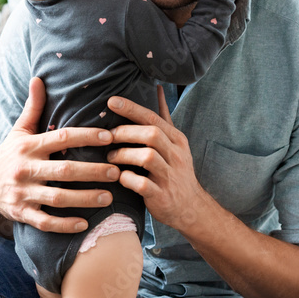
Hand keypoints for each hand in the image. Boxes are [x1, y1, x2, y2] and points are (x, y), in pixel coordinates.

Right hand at [0, 77, 117, 234]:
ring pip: (58, 198)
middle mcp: (25, 169)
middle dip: (93, 171)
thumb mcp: (19, 131)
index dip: (86, 136)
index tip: (109, 136)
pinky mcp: (21, 214)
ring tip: (109, 197)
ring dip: (85, 198)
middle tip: (118, 171)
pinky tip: (85, 223)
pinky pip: (45, 222)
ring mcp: (22, 194)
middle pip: (64, 171)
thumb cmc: (9, 155)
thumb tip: (39, 78)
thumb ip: (33, 107)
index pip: (61, 138)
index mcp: (28, 146)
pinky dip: (65, 224)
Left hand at [105, 86, 214, 232]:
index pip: (154, 118)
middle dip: (125, 132)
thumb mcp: (175, 143)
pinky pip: (142, 184)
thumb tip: (158, 89)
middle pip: (151, 134)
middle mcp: (176, 155)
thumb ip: (164, 117)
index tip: (112, 101)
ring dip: (124, 154)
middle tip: (108, 136)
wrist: (190, 208)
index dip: (132, 108)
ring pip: (147, 157)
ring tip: (111, 157)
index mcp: (177, 140)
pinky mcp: (162, 196)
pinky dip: (127, 179)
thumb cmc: (175, 171)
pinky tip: (120, 177)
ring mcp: (171, 176)